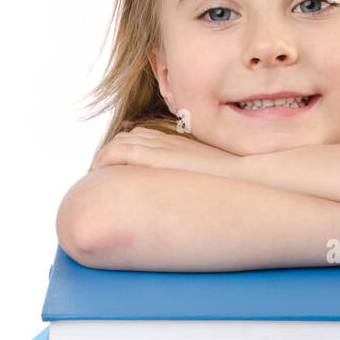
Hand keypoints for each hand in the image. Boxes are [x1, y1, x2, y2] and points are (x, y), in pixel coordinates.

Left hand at [90, 126, 236, 178]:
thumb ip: (192, 180)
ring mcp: (159, 147)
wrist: (243, 178)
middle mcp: (165, 141)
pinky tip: (98, 175)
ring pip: (118, 144)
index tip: (117, 171)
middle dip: (110, 156)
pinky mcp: (154, 158)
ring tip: (95, 179)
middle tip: (100, 178)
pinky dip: (104, 161)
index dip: (124, 153)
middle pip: (125, 138)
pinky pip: (119, 153)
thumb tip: (187, 201)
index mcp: (177, 144)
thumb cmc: (231, 185)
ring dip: (104, 159)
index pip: (139, 138)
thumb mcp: (208, 178)